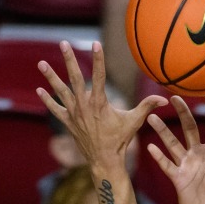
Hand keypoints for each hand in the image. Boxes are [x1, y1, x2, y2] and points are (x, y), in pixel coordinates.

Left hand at [36, 41, 165, 170]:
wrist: (104, 160)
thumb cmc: (120, 140)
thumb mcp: (135, 121)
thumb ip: (147, 106)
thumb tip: (165, 99)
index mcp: (100, 102)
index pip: (99, 75)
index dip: (98, 59)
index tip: (95, 44)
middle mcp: (84, 105)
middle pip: (74, 78)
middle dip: (69, 59)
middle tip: (63, 43)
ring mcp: (74, 114)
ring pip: (60, 91)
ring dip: (50, 77)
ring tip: (41, 63)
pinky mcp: (68, 122)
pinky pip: (55, 109)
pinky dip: (47, 100)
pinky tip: (39, 89)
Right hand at [145, 96, 204, 203]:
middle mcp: (198, 155)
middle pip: (189, 129)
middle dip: (183, 113)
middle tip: (174, 97)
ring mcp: (186, 165)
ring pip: (172, 143)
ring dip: (162, 131)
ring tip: (151, 116)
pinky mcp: (177, 178)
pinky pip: (167, 165)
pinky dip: (159, 157)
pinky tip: (150, 146)